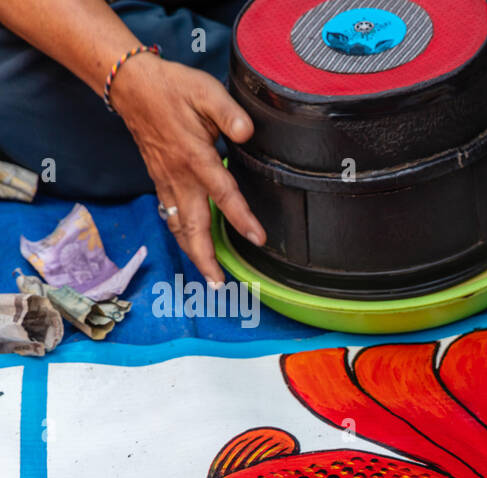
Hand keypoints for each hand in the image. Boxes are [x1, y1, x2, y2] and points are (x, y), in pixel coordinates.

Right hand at [110, 54, 263, 285]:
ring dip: (192, 253)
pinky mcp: (160, 180)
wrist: (131, 86)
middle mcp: (179, 176)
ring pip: (178, 225)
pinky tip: (190, 246)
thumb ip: (229, 113)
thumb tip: (246, 132)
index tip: (258, 238)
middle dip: (205, 258)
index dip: (241, 218)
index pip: (223, 194)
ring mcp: (166, 181)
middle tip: (219, 285)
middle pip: (193, 226)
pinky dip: (180, 235)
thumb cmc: (172, 88)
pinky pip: (170, 215)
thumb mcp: (205, 92)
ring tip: (208, 277)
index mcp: (195, 157)